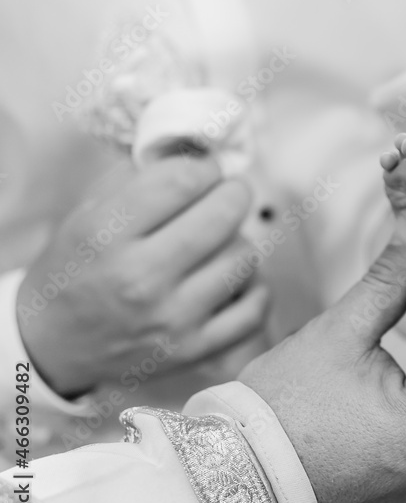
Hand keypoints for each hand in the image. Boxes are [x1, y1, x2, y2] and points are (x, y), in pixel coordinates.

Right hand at [17, 158, 269, 397]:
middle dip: (233, 195)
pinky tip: (236, 279)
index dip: (204, 168)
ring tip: (222, 243)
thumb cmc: (76, 271)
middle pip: (222, 216)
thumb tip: (196, 152)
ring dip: (239, 242)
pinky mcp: (195, 350)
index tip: (207, 170)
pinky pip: (255, 308)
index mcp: (106, 236)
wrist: (54, 345)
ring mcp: (172, 319)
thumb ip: (139, 180)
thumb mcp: (87, 215)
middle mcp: (140, 278)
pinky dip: (255, 288)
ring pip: (244, 258)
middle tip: (228, 195)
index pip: (180, 181)